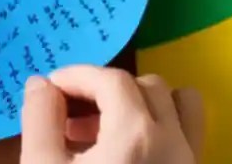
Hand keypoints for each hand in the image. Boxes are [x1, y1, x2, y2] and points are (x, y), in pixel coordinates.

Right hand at [21, 66, 204, 163]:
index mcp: (136, 133)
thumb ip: (40, 119)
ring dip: (143, 103)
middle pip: (146, 85)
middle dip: (107, 90)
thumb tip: (41, 84)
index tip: (50, 90)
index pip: (110, 79)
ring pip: (180, 105)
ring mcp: (190, 160)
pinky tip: (133, 148)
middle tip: (73, 115)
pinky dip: (165, 126)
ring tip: (108, 129)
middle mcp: (174, 142)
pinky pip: (191, 134)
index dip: (75, 76)